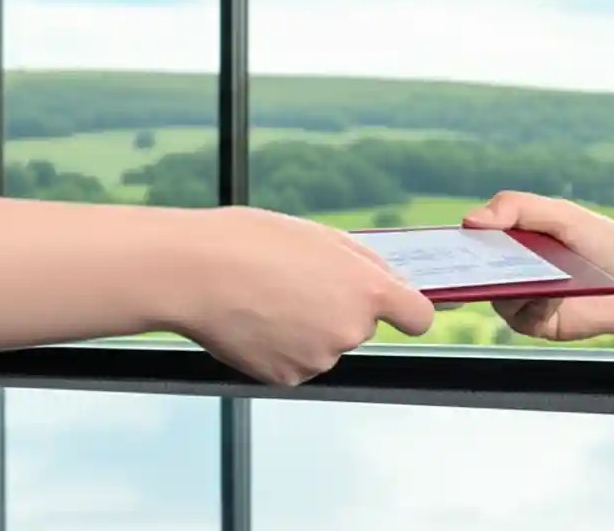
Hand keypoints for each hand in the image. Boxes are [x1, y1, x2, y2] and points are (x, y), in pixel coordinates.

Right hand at [164, 207, 433, 384]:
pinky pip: (297, 361)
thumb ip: (362, 263)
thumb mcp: (320, 236)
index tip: (397, 307)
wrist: (195, 273)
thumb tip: (388, 282)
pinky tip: (256, 321)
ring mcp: (320, 358)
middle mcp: (351, 330)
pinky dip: (282, 346)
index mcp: (366, 291)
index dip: (408, 311)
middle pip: (363, 326)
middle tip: (297, 281)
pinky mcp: (289, 378)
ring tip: (268, 297)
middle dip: (339, 307)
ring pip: (327, 344)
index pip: (418, 317)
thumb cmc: (254, 242)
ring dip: (307, 327)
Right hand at [464, 191, 613, 356]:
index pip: (476, 236)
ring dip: (501, 282)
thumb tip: (471, 218)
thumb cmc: (606, 244)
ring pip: (492, 292)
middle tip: (461, 257)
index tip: (446, 235)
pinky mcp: (536, 322)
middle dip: (465, 263)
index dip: (459, 236)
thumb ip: (520, 209)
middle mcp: (513, 267)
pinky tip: (548, 295)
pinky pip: (516, 314)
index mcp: (516, 236)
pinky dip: (528, 303)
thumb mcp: (563, 215)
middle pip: (475, 267)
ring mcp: (523, 296)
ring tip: (518, 271)